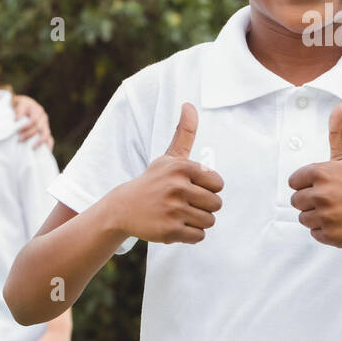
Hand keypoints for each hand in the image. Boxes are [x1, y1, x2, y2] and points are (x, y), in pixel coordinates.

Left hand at [12, 94, 53, 147]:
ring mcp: (45, 125)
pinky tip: (43, 151)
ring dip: (38, 141)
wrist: (21, 109)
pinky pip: (50, 140)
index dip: (26, 126)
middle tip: (19, 140)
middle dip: (28, 134)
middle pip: (38, 127)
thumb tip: (17, 119)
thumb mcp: (18, 105)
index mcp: (35, 109)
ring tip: (31, 147)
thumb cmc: (18, 108)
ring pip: (45, 134)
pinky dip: (47, 146)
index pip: (33, 119)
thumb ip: (18, 111)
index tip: (18, 131)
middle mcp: (42, 116)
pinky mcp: (46, 133)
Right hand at [110, 102, 222, 243]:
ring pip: (209, 221)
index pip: (218, 184)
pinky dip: (190, 235)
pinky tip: (174, 226)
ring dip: (197, 221)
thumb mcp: (168, 157)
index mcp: (181, 168)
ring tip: (178, 215)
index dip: (207, 189)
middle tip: (183, 204)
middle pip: (216, 204)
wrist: (123, 208)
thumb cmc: (153, 181)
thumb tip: (189, 104)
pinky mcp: (169, 230)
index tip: (190, 188)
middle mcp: (177, 187)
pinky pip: (199, 236)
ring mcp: (173, 210)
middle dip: (203, 207)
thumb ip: (184, 132)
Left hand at [287, 103, 341, 246]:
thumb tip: (339, 106)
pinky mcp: (331, 235)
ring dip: (319, 218)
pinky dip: (327, 232)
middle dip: (313, 202)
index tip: (328, 185)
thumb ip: (338, 133)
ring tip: (341, 212)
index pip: (294, 182)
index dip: (309, 185)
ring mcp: (326, 216)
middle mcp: (320, 193)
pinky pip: (315, 234)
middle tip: (337, 200)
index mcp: (320, 172)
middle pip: (296, 201)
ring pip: (304, 219)